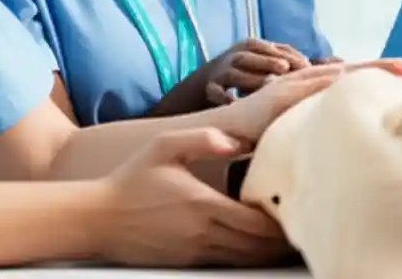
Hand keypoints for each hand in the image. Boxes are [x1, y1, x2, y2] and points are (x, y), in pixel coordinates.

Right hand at [97, 128, 292, 266]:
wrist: (98, 218)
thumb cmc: (131, 179)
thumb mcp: (164, 145)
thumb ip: (204, 138)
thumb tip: (239, 141)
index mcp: (203, 205)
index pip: (257, 223)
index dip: (281, 221)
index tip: (296, 206)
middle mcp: (204, 234)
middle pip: (258, 247)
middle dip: (283, 240)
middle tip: (303, 223)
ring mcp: (196, 253)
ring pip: (245, 259)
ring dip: (268, 252)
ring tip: (287, 237)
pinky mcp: (188, 263)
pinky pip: (228, 262)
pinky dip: (247, 256)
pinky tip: (255, 245)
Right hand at [202, 38, 312, 105]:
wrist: (209, 81)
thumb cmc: (248, 73)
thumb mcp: (266, 63)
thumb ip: (288, 63)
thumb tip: (323, 67)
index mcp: (253, 47)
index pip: (272, 47)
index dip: (288, 55)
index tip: (306, 64)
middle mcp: (237, 56)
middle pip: (253, 56)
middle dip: (269, 61)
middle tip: (285, 69)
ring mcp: (222, 71)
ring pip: (235, 73)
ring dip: (251, 79)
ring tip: (267, 86)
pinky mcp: (210, 87)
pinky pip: (215, 92)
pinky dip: (224, 98)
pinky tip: (235, 105)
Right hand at [219, 59, 401, 142]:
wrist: (221, 132)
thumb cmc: (256, 136)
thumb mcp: (294, 130)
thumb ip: (314, 129)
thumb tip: (341, 142)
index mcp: (307, 91)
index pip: (345, 79)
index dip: (372, 75)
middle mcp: (302, 82)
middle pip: (346, 71)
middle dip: (378, 66)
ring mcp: (290, 86)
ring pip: (334, 74)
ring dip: (364, 69)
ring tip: (392, 67)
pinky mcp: (278, 96)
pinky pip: (309, 86)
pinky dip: (330, 81)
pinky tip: (351, 78)